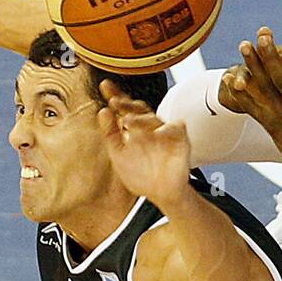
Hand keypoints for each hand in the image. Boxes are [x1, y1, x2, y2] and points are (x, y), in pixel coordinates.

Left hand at [97, 80, 191, 208]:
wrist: (162, 194)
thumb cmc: (142, 176)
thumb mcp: (118, 155)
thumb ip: (110, 135)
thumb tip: (102, 112)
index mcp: (134, 129)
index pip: (123, 108)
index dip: (115, 96)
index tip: (104, 86)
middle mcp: (148, 127)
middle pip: (137, 108)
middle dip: (126, 103)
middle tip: (114, 101)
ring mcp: (164, 132)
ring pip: (152, 118)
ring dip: (140, 119)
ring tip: (127, 120)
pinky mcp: (179, 139)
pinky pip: (174, 128)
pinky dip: (166, 129)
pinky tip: (158, 133)